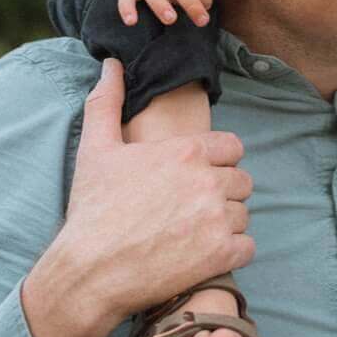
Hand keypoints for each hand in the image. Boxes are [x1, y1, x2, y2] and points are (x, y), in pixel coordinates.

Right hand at [21, 61, 253, 336]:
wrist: (89, 272)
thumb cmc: (93, 208)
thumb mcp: (96, 148)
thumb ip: (108, 101)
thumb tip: (112, 64)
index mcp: (187, 150)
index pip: (233, 148)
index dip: (217, 163)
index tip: (195, 178)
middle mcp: (208, 180)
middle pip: (242, 181)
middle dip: (222, 193)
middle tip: (192, 209)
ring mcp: (217, 219)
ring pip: (243, 215)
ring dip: (226, 224)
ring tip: (194, 233)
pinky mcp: (220, 255)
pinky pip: (247, 247)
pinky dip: (231, 252)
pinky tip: (203, 255)